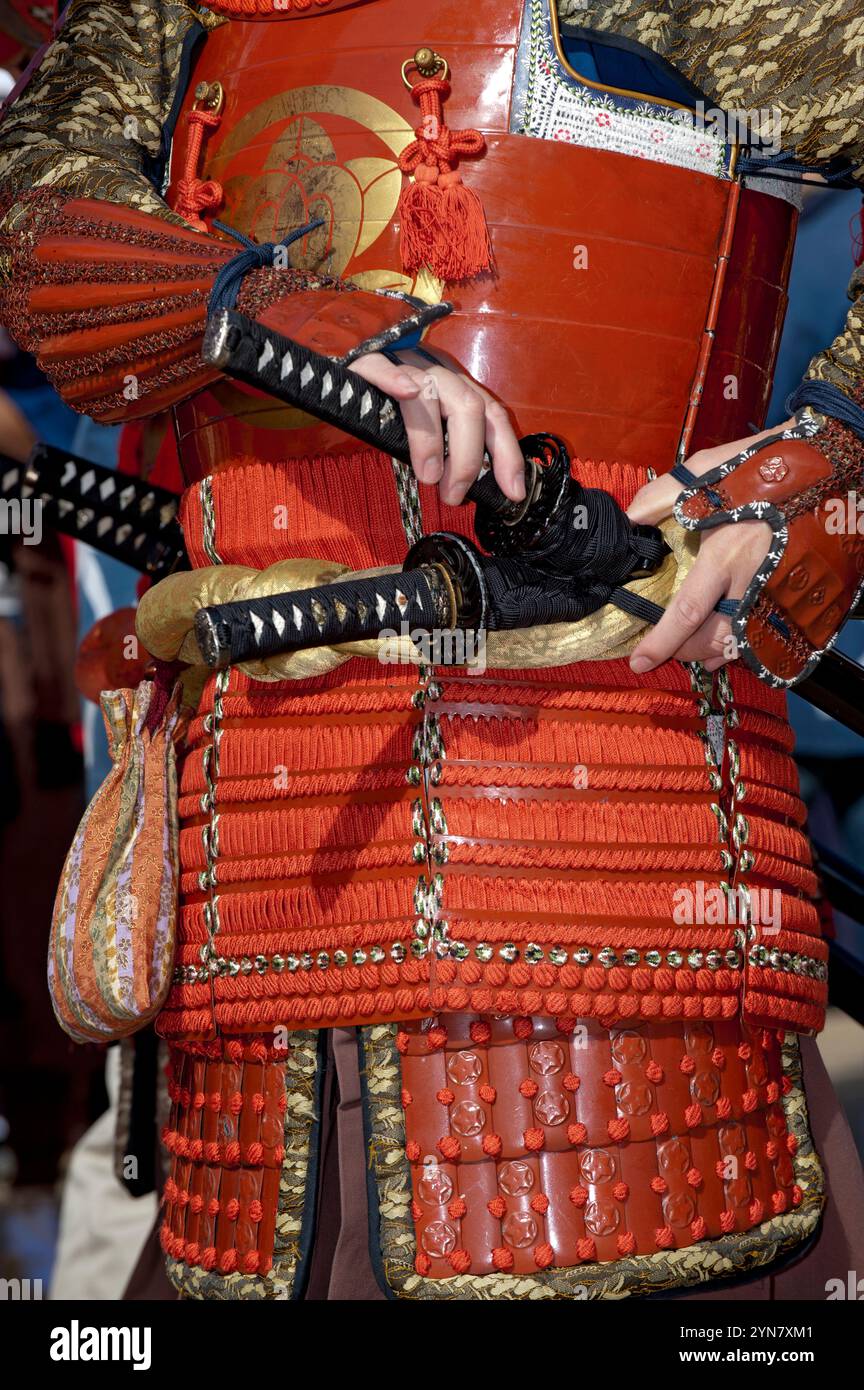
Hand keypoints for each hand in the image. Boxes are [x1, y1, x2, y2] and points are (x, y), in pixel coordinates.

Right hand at [349, 348, 525, 505]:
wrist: (337, 380)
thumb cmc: (386, 413)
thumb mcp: (427, 434)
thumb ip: (449, 451)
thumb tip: (473, 488)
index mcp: (457, 389)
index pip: (494, 416)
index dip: (507, 454)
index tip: (512, 492)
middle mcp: (438, 373)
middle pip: (469, 407)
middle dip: (468, 458)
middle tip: (453, 496)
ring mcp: (403, 364)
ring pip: (430, 392)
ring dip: (433, 440)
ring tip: (428, 476)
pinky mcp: (367, 363)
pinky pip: (381, 367)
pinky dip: (394, 379)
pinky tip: (404, 392)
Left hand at [625, 420, 796, 673]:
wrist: (830, 466)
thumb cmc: (765, 466)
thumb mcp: (710, 468)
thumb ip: (665, 494)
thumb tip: (631, 518)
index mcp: (726, 554)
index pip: (686, 613)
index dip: (661, 642)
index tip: (639, 661)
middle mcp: (753, 582)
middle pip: (714, 639)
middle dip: (686, 652)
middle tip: (665, 650)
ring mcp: (779, 593)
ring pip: (743, 643)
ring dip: (714, 652)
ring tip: (693, 650)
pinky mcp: (800, 595)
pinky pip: (768, 634)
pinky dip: (744, 645)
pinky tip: (729, 646)